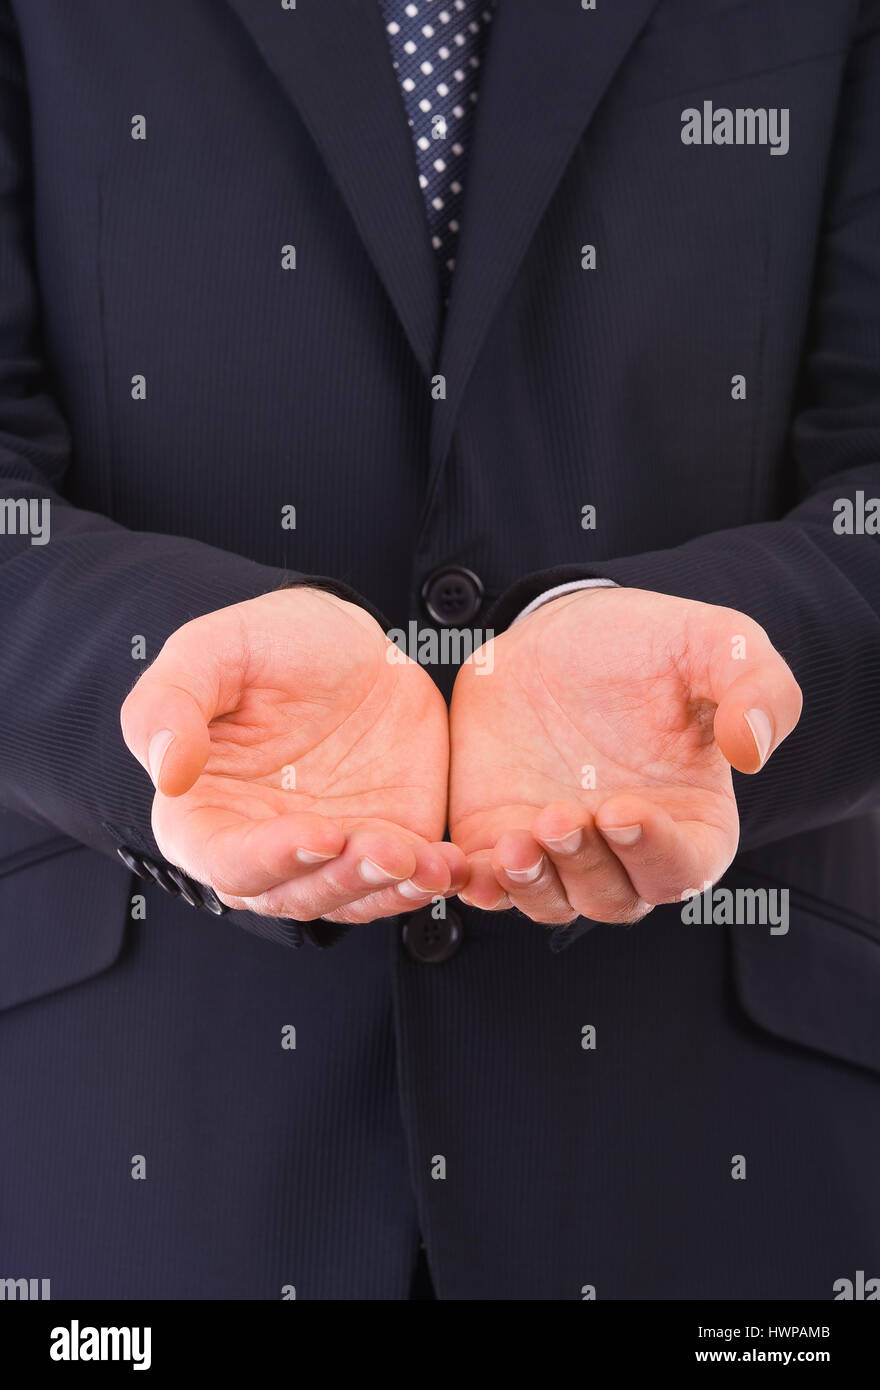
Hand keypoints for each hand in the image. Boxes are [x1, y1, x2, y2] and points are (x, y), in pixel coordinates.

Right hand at [121, 588, 464, 922]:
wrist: (351, 642)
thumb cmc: (268, 644)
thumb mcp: (210, 651)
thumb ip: (169, 705)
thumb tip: (167, 772)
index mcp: (204, 811)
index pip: (221, 859)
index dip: (266, 858)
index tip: (318, 834)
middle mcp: (264, 845)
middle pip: (292, 893)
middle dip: (342, 880)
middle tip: (386, 849)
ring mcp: (329, 852)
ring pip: (352, 898)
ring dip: (389, 890)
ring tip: (427, 863)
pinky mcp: (388, 845)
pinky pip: (404, 882)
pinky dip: (428, 883)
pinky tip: (451, 865)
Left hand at [449, 587, 801, 923]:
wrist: (556, 632)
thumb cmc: (647, 643)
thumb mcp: (716, 642)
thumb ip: (757, 687)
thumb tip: (753, 751)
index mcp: (692, 822)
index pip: (684, 869)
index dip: (656, 853)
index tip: (621, 811)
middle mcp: (626, 852)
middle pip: (614, 899)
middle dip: (585, 867)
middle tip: (558, 815)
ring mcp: (560, 853)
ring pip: (550, 903)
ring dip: (531, 884)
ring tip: (514, 842)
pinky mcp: (497, 840)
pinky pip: (487, 885)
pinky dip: (477, 887)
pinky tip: (463, 867)